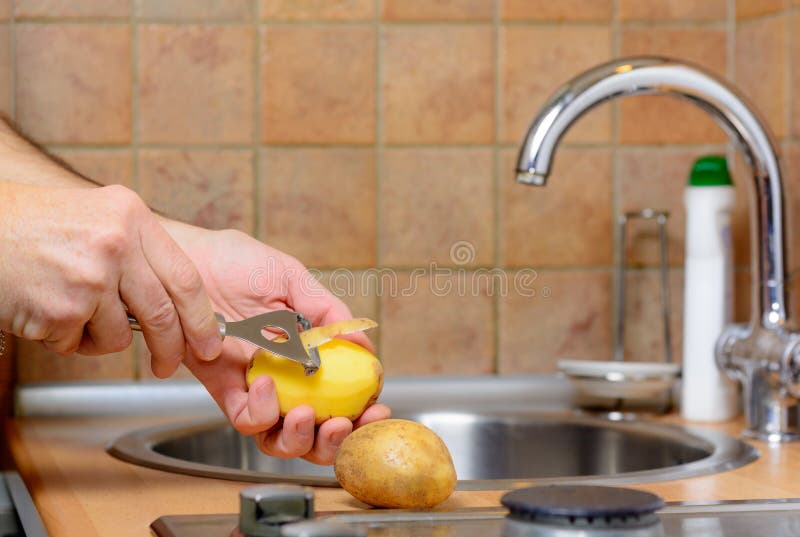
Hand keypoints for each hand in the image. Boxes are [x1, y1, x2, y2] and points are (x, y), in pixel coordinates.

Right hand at [0, 182, 221, 374]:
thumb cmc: (34, 226)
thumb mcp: (101, 219)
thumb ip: (139, 253)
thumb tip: (177, 303)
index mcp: (132, 218)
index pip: (186, 277)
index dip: (202, 317)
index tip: (210, 341)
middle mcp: (116, 244)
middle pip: (163, 314)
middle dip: (170, 348)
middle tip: (166, 365)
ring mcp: (90, 277)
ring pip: (120, 337)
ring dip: (97, 337)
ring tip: (69, 309)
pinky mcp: (63, 308)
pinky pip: (79, 343)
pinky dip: (65, 338)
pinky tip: (45, 309)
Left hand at [162, 220, 390, 464]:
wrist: (187, 259)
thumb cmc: (237, 263)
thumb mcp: (293, 280)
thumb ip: (328, 312)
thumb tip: (364, 343)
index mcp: (309, 353)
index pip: (343, 395)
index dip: (362, 412)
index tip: (376, 409)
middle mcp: (287, 378)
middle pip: (317, 430)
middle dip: (336, 439)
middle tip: (344, 424)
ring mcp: (257, 387)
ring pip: (283, 438)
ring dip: (301, 437)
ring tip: (309, 414)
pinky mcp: (225, 390)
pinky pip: (247, 419)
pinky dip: (263, 412)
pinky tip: (267, 384)